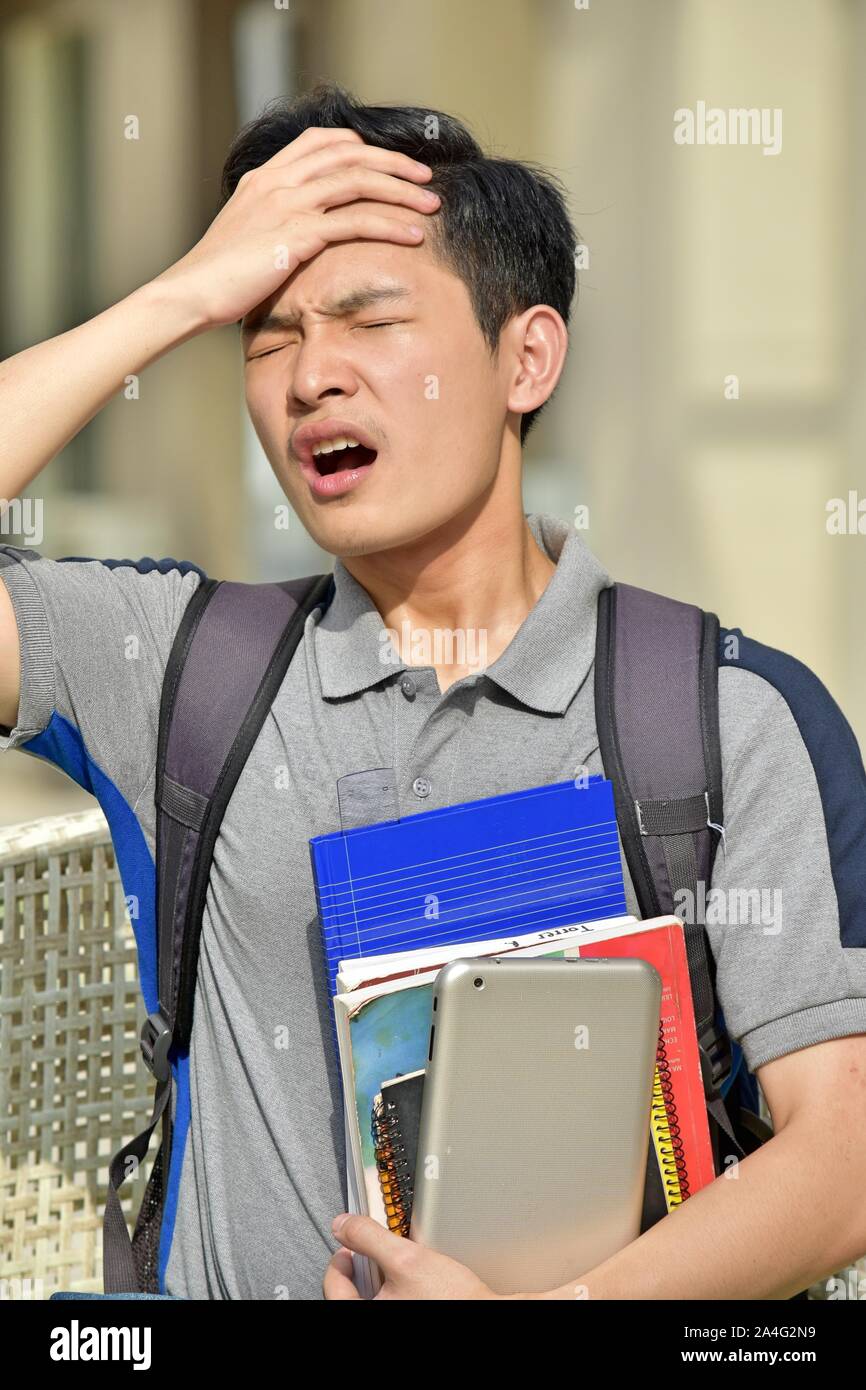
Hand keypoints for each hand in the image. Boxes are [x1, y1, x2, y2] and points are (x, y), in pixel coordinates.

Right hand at [150, 126, 439, 329]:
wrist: (188, 294)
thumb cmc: (215, 280)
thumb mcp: (245, 239)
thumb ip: (272, 226)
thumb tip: (295, 241)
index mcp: (264, 177)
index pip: (320, 141)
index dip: (361, 147)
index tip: (389, 163)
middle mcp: (277, 182)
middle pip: (349, 155)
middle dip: (394, 163)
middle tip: (426, 177)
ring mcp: (286, 205)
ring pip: (358, 182)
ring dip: (402, 191)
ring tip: (432, 204)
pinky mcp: (295, 235)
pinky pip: (355, 222)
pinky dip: (390, 225)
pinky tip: (414, 235)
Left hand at [323, 1213, 511, 1299]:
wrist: (486, 1312)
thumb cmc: (452, 1300)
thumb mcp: (405, 1258)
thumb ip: (369, 1237)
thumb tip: (343, 1224)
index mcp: (364, 1312)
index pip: (333, 1284)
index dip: (341, 1256)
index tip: (349, 1243)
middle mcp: (376, 1317)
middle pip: (353, 1290)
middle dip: (364, 1266)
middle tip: (379, 1254)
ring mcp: (393, 1317)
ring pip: (374, 1296)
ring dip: (382, 1277)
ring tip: (402, 1268)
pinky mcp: (411, 1313)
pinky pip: (393, 1301)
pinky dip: (398, 1289)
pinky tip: (415, 1282)